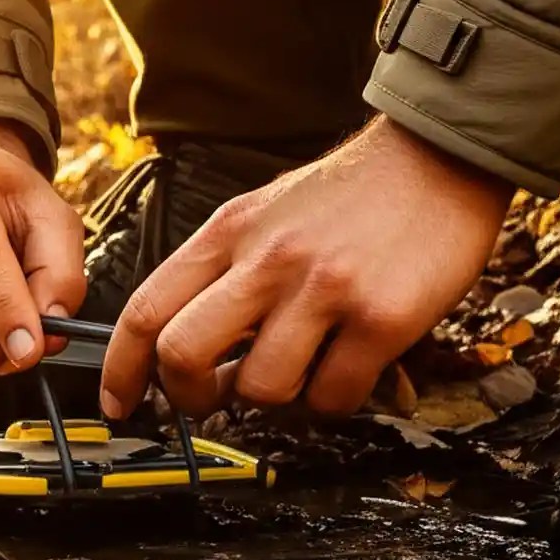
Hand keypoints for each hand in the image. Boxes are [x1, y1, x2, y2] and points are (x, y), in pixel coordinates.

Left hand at [100, 116, 514, 417]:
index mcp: (230, 232)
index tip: (120, 400)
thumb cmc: (354, 193)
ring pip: (261, 388)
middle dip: (189, 396)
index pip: (146, 308)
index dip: (122, 367)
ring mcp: (324, 290)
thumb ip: (227, 270)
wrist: (439, 158)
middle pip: (183, 354)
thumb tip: (193, 346)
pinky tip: (347, 370)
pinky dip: (333, 401)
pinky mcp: (380, 318)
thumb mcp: (268, 212)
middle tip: (213, 400)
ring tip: (300, 372)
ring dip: (275, 400)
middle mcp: (268, 260)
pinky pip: (333, 396)